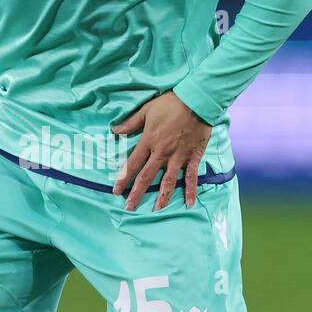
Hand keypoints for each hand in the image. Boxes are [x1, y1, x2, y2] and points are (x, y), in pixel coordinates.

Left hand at [111, 91, 212, 210]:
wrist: (197, 100)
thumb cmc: (171, 103)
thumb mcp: (146, 110)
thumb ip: (131, 123)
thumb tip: (114, 131)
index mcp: (149, 141)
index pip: (132, 164)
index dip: (123, 179)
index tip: (116, 191)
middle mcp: (162, 153)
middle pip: (146, 177)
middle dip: (137, 194)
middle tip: (129, 208)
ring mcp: (178, 156)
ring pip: (168, 181)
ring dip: (161, 197)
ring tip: (156, 211)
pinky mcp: (193, 157)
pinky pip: (191, 177)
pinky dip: (190, 191)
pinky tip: (189, 203)